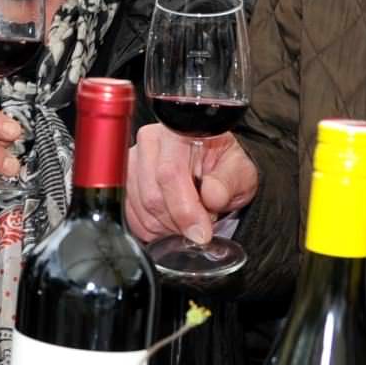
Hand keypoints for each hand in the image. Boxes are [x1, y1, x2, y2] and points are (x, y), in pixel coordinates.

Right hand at [126, 123, 255, 246]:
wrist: (214, 169)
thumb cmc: (226, 166)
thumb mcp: (240, 172)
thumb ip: (228, 182)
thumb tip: (211, 196)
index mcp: (178, 132)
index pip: (170, 173)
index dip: (185, 209)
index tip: (201, 232)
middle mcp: (149, 143)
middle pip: (152, 196)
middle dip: (179, 222)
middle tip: (202, 225)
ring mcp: (132, 163)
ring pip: (142, 210)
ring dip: (168, 227)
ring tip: (190, 220)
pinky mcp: (125, 184)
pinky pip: (133, 218)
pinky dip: (155, 229)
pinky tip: (173, 223)